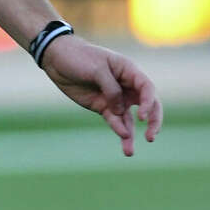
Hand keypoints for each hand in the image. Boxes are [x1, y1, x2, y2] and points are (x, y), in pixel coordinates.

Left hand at [40, 35, 162, 155]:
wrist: (58, 59)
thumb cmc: (79, 57)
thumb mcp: (96, 69)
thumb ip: (111, 89)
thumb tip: (121, 111)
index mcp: (129, 71)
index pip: (147, 89)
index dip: (149, 103)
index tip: (142, 116)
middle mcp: (126, 86)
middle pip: (147, 106)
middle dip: (152, 122)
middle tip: (151, 137)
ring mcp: (115, 98)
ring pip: (129, 119)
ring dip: (130, 135)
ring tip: (129, 152)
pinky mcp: (103, 107)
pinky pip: (115, 121)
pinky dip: (118, 129)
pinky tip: (122, 138)